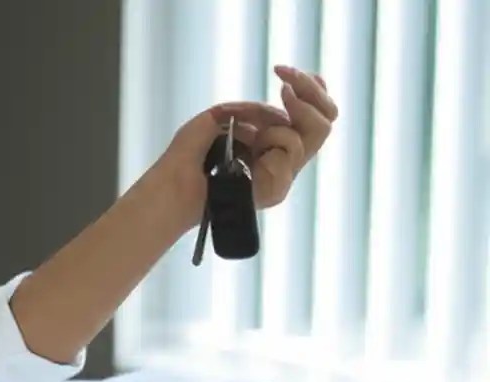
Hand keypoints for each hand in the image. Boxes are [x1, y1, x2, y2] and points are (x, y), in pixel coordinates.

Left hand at [151, 65, 339, 232]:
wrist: (173, 184)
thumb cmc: (187, 154)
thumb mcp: (220, 118)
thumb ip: (253, 111)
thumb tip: (282, 108)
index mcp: (271, 142)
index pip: (314, 115)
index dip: (314, 90)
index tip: (288, 73)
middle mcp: (282, 158)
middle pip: (326, 121)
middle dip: (310, 92)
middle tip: (283, 84)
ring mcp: (283, 175)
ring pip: (315, 133)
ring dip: (278, 123)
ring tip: (246, 135)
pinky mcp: (278, 189)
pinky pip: (292, 148)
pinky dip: (271, 140)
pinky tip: (246, 156)